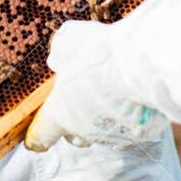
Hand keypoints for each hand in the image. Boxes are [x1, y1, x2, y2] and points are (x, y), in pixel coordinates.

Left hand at [24, 20, 168, 151]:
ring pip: (103, 134)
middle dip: (75, 124)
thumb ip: (59, 53)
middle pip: (75, 138)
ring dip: (102, 120)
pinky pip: (128, 131)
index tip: (36, 140)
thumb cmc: (101, 52)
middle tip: (82, 101)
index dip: (38, 137)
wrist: (144, 65)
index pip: (42, 136)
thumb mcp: (70, 40)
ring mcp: (113, 136)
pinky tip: (134, 101)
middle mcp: (84, 132)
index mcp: (60, 114)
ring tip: (112, 96)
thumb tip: (56, 60)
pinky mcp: (139, 135)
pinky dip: (128, 119)